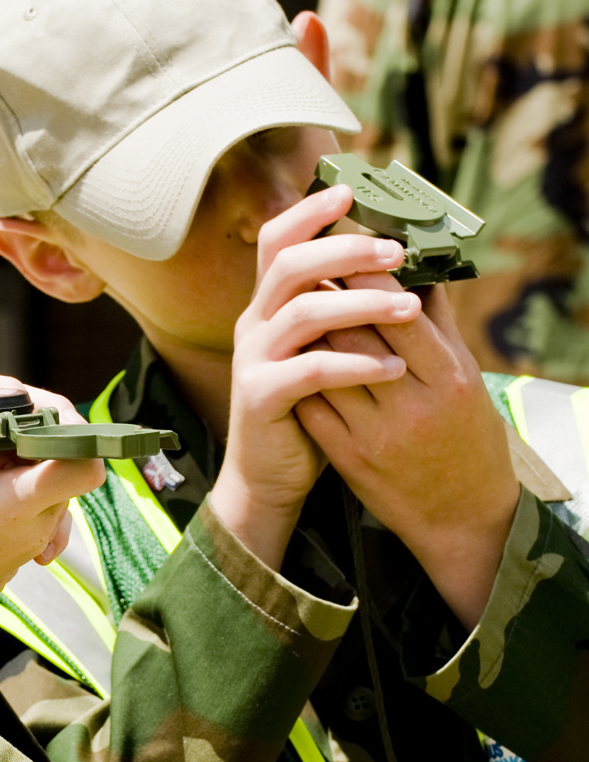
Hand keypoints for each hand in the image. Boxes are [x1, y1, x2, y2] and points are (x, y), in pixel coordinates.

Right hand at [0, 377, 102, 692]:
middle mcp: (37, 521)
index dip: (68, 427)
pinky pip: (35, 493)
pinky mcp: (25, 540)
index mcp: (15, 503)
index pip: (83, 461)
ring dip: (16, 452)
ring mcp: (34, 534)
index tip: (26, 411)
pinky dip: (11, 475)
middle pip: (67, 457)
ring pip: (51, 473)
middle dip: (29, 428)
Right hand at [210, 184, 411, 570]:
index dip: (309, 213)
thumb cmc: (307, 412)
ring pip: (304, 313)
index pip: (277, 242)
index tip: (351, 190)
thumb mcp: (327, 352)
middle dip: (346, 251)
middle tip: (398, 251)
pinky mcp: (260, 398)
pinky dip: (356, 366)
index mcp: (268, 307)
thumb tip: (403, 269)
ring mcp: (253, 360)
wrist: (267, 478)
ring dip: (362, 305)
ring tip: (411, 311)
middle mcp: (254, 324)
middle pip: (290, 266)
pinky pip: (311, 371)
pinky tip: (393, 369)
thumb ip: (345, 312)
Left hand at [296, 276, 517, 628]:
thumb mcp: (465, 375)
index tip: (347, 248)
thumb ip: (437, 322)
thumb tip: (413, 266)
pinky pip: (312, 406)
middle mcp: (411, 406)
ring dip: (307, 333)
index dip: (365, 277)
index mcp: (446, 378)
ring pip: (325, 368)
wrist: (460, 513)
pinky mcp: (348, 459)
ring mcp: (376, 436)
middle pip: (353, 335)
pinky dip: (302, 374)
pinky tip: (296, 356)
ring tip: (298, 306)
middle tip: (310, 268)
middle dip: (328, 297)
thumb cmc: (467, 434)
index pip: (397, 313)